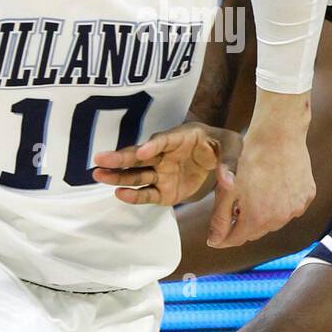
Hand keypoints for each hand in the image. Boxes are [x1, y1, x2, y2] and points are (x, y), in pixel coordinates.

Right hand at [92, 122, 241, 206]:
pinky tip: (120, 195)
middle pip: (140, 155)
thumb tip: (228, 180)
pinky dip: (134, 195)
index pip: (166, 140)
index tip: (144, 150)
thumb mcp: (233, 147)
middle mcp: (165, 153)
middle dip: (121, 157)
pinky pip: (146, 193)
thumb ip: (230, 162)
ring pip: (136, 174)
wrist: (220, 159)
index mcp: (182, 137)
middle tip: (100, 158)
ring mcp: (161, 172)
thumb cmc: (224, 146)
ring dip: (118, 175)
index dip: (154, 145)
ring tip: (98, 175)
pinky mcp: (163, 190)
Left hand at [206, 120, 314, 249]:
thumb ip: (220, 219)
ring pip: (274, 221)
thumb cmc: (249, 157)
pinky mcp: (307, 196)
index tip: (217, 233)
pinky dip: (280, 204)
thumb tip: (214, 242)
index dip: (224, 237)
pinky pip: (290, 208)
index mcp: (257, 217)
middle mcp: (280, 218)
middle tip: (235, 207)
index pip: (237, 239)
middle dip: (243, 224)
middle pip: (256, 232)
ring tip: (255, 194)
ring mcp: (296, 208)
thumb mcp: (227, 189)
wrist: (278, 133)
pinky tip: (273, 187)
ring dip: (263, 215)